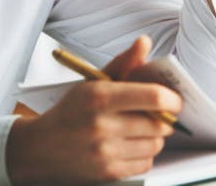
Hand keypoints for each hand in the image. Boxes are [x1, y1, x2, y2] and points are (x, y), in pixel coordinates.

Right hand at [5, 37, 181, 183]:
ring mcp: (105, 152)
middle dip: (164, 119)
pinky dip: (145, 154)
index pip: (152, 97)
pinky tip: (132, 145)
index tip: (175, 99)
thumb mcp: (93, 81)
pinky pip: (145, 164)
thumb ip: (124, 62)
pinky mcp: (107, 173)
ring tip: (141, 128)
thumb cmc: (72, 111)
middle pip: (158, 124)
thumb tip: (144, 42)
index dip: (172, 99)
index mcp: (100, 97)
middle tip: (157, 114)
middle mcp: (102, 125)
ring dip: (155, 137)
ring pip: (155, 145)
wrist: (40, 147)